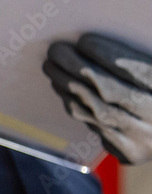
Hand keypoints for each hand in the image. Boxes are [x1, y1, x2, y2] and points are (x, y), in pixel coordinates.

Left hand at [43, 33, 151, 164]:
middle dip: (76, 68)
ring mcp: (145, 138)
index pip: (136, 71)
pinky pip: (94, 126)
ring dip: (68, 86)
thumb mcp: (151, 74)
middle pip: (109, 90)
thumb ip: (135, 64)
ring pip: (96, 110)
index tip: (84, 41)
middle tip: (56, 51)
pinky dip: (75, 105)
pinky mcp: (130, 152)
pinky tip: (62, 89)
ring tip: (52, 67)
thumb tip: (90, 46)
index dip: (107, 55)